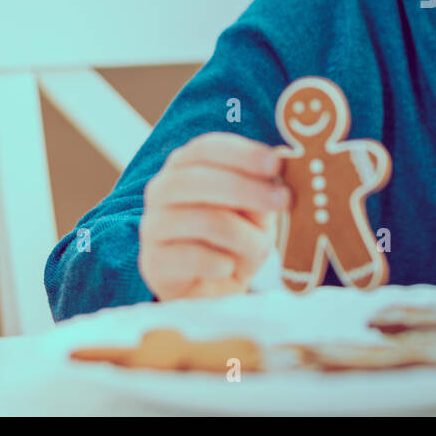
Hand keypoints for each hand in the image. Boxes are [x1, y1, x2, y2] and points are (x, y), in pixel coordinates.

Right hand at [139, 132, 289, 300]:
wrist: (208, 288)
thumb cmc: (234, 238)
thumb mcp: (255, 212)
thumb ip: (261, 196)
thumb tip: (276, 188)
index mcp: (186, 165)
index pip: (206, 148)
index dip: (242, 154)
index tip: (276, 164)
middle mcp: (162, 190)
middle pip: (196, 180)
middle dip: (244, 189)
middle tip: (281, 201)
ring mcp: (153, 226)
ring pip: (200, 221)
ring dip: (242, 235)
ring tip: (262, 247)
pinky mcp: (153, 262)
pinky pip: (192, 258)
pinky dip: (220, 263)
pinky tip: (229, 268)